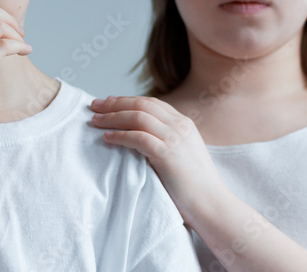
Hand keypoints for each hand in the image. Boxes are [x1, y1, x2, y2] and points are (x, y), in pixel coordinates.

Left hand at [90, 96, 225, 225]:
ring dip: (112, 117)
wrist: (212, 205)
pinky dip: (120, 135)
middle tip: (94, 105)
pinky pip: (138, 137)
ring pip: (137, 117)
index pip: (151, 103)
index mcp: (185, 124)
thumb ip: (166, 143)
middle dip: (115, 103)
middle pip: (141, 104)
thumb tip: (139, 140)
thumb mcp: (182, 156)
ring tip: (95, 121)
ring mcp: (176, 138)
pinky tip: (106, 138)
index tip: (109, 102)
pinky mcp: (168, 154)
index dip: (127, 100)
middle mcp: (180, 126)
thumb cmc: (195, 188)